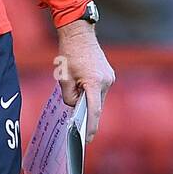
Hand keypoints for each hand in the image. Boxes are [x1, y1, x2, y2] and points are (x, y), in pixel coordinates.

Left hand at [56, 19, 114, 142]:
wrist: (79, 34)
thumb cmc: (69, 55)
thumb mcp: (63, 79)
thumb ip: (69, 97)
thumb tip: (75, 106)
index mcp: (94, 82)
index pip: (94, 111)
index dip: (90, 127)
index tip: (87, 139)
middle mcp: (106, 81)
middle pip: (97, 105)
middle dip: (88, 116)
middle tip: (81, 133)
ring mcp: (109, 77)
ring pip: (98, 98)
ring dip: (89, 104)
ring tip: (77, 106)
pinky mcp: (108, 74)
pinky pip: (100, 90)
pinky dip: (92, 95)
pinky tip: (83, 95)